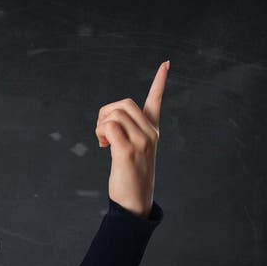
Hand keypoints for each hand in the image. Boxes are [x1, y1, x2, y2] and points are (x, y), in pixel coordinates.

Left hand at [95, 61, 168, 218]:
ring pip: (114, 115)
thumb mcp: (133, 150)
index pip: (156, 100)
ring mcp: (140, 142)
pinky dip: (101, 133)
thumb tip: (108, 124)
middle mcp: (149, 133)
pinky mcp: (127, 151)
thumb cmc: (132, 176)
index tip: (166, 63)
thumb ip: (126, 133)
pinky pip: (109, 128)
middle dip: (106, 112)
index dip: (160, 81)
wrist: (136, 202)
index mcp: (152, 131)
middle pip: (124, 103)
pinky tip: (104, 146)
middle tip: (102, 131)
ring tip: (103, 141)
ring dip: (101, 125)